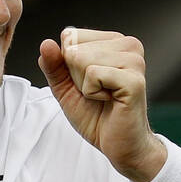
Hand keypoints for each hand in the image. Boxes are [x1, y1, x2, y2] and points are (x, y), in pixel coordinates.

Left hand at [37, 28, 165, 181]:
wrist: (120, 145)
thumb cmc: (97, 116)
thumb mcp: (66, 88)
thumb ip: (54, 65)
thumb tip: (46, 44)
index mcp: (113, 41)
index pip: (70, 36)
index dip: (68, 65)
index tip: (88, 83)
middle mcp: (128, 45)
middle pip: (74, 48)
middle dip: (76, 77)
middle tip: (97, 93)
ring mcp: (134, 61)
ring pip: (82, 59)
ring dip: (84, 86)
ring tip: (104, 97)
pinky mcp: (134, 79)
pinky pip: (93, 75)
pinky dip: (92, 93)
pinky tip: (111, 101)